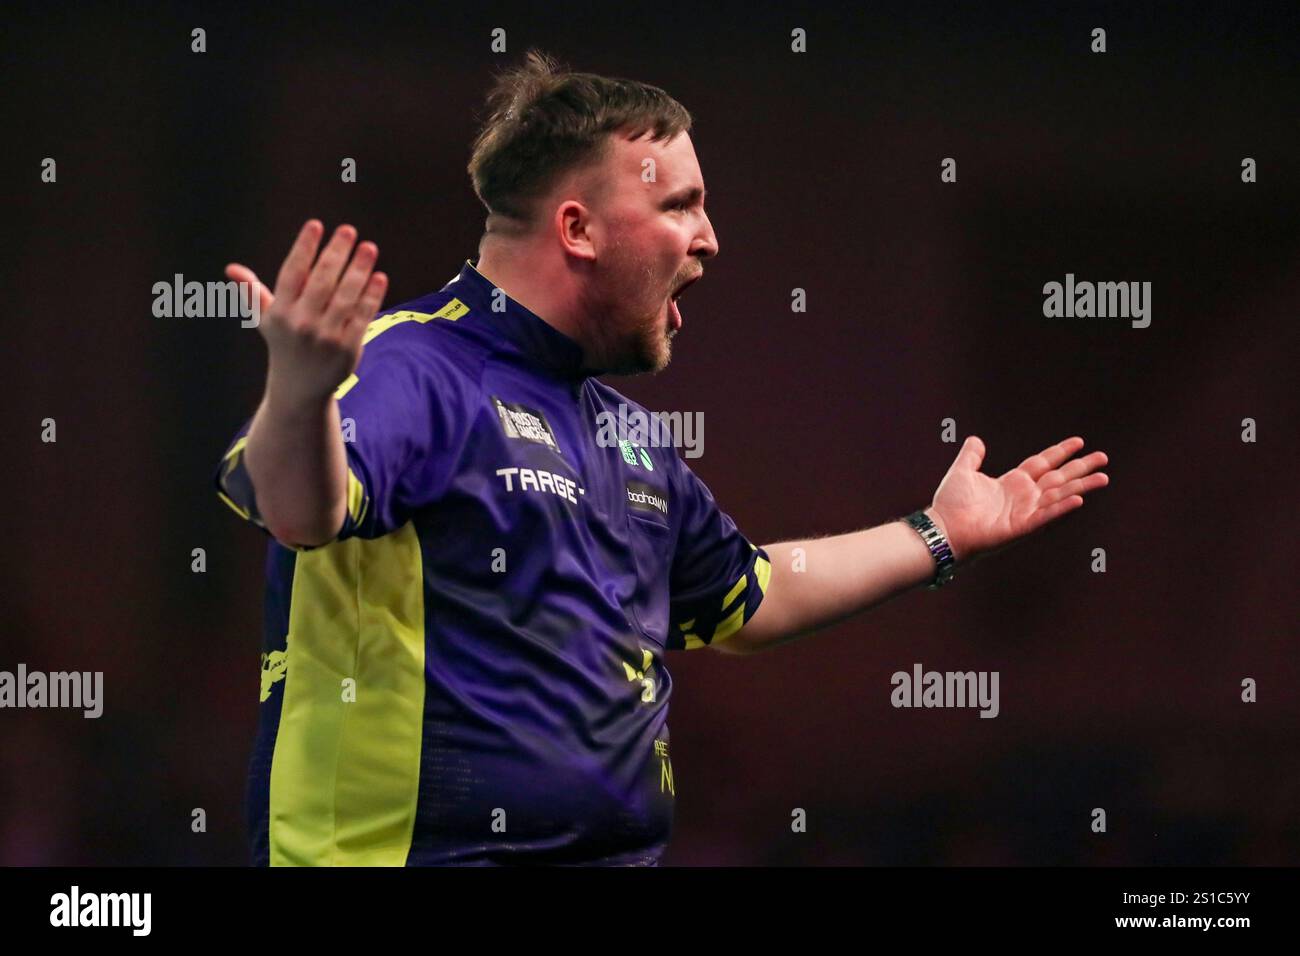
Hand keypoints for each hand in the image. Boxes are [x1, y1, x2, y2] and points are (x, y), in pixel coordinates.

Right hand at [225, 220, 387, 404]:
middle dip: (336, 252)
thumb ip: (253, 293)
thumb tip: (232, 269)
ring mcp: (325, 337)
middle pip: (321, 280)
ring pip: (345, 296)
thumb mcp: (266, 320)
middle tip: (348, 230)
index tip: (315, 225)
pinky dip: (371, 296)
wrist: (299, 389)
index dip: (304, 247)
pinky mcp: (347, 349)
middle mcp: (301, 323)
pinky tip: (379, 277)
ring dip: (359, 269)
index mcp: (280, 312)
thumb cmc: (284, 345)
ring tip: (369, 247)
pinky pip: (361, 317)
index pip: (292, 273)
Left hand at [927, 435, 1108, 562]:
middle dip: (1080, 467)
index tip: (1079, 442)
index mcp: (1012, 482)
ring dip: (1081, 486)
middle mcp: (1023, 496)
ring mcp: (1025, 511)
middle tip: (1103, 457)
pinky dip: (1061, 507)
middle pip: (1058, 477)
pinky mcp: (1022, 526)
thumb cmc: (950, 505)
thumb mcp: (962, 472)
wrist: (943, 529)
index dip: (1060, 452)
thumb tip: (976, 439)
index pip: (1043, 463)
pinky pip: (1046, 515)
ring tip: (1104, 477)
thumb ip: (971, 456)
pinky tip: (1079, 499)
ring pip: (1059, 495)